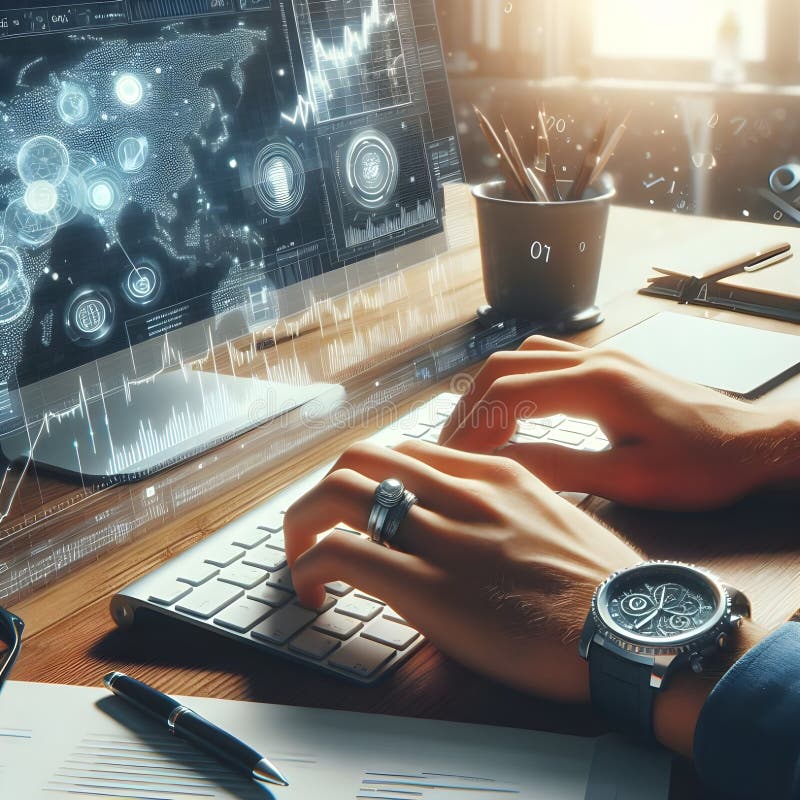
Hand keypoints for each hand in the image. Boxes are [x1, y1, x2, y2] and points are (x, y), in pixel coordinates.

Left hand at [284, 439, 641, 701]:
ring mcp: (445, 536)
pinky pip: (344, 553)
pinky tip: (312, 589)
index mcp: (494, 473)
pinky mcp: (429, 587)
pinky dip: (311, 564)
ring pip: (339, 493)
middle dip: (320, 488)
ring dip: (302, 521)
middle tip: (312, 524)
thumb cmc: (605, 584)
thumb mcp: (554, 519)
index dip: (365, 477)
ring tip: (298, 555)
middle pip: (360, 457)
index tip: (355, 508)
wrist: (635, 629)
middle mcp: (462, 493)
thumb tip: (464, 522)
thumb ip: (502, 509)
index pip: (404, 452)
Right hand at [439, 335, 797, 509]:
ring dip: (489, 391)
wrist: (757, 445)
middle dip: (469, 407)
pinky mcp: (611, 367)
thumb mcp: (633, 480)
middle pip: (504, 367)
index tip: (452, 462)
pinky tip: (515, 412)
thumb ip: (563, 468)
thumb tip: (501, 467)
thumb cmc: (704, 467)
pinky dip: (516, 383)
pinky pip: (545, 361)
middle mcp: (594, 360)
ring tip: (474, 431)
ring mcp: (602, 359)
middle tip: (450, 448)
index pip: (507, 395)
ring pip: (522, 357)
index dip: (471, 429)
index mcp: (597, 386)